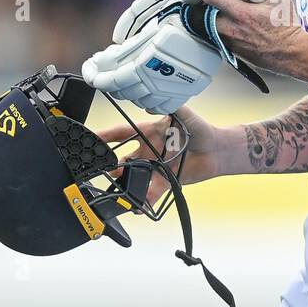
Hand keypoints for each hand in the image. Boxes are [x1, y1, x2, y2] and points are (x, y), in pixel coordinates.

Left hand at [82, 0, 223, 114]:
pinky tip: (144, 89)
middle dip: (109, 80)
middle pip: (124, 91)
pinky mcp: (187, 91)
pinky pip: (162, 106)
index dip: (96, 76)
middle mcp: (161, 78)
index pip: (113, 79)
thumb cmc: (182, 10)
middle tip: (104, 68)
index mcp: (149, 60)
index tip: (89, 70)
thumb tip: (112, 50)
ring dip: (127, 90)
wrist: (213, 19)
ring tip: (124, 76)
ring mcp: (175, 88)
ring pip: (141, 101)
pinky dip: (148, 101)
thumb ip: (126, 31)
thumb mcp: (149, 11)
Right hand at [96, 105, 231, 206]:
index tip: (90, 138)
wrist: (217, 151)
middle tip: (101, 169)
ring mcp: (154, 167)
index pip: (121, 132)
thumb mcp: (183, 113)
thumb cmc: (200, 129)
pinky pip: (149, 193)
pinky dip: (143, 200)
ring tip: (116, 190)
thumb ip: (168, 106)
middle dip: (110, 165)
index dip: (104, 135)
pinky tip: (136, 206)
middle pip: (122, 158)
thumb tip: (151, 100)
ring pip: (133, 177)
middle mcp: (148, 150)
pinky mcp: (164, 181)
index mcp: (148, 132)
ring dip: (124, 184)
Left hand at [181, 0, 301, 74]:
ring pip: (207, 27)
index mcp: (241, 14)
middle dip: (197, 4)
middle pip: (202, 14)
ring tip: (213, 9)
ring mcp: (230, 41)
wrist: (291, 54)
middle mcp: (232, 29)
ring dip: (207, 17)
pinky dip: (217, 28)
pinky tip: (226, 23)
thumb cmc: (286, 29)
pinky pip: (216, 36)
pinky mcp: (231, 50)